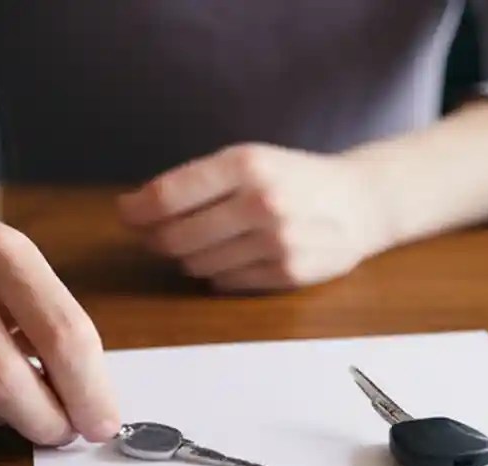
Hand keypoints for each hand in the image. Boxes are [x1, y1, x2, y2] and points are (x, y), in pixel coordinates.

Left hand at [116, 143, 390, 291]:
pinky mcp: (288, 273)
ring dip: (190, 258)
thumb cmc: (294, 179)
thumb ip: (197, 182)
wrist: (361, 202)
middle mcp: (261, 202)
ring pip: (197, 265)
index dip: (136, 209)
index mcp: (246, 164)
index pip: (168, 195)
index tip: (126, 213)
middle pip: (175, 237)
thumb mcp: (250, 161)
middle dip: (157, 239)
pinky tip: (233, 257)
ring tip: (207, 242)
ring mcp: (276, 241)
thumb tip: (135, 210)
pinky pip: (225, 283)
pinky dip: (218, 274)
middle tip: (156, 234)